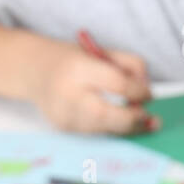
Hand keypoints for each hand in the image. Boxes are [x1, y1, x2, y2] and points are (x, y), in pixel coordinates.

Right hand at [29, 41, 155, 134]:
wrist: (35, 70)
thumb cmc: (73, 59)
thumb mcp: (101, 51)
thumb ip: (130, 65)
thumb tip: (146, 91)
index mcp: (78, 68)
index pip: (116, 84)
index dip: (138, 91)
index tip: (148, 93)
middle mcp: (67, 94)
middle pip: (106, 115)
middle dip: (132, 119)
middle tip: (148, 116)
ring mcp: (63, 114)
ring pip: (103, 128)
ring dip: (126, 127)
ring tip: (140, 120)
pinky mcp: (63, 128)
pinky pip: (95, 132)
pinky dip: (110, 127)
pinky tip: (116, 120)